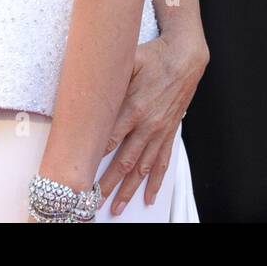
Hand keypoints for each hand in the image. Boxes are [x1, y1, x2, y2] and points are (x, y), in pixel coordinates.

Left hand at [97, 32, 207, 217]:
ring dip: (128, 189)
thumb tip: (85, 81)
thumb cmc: (154, 57)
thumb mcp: (128, 61)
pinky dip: (155, 182)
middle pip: (123, 161)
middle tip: (91, 201)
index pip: (109, 140)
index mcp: (133, 107)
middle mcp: (147, 125)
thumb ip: (108, 77)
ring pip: (142, 168)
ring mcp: (159, 132)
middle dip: (106, 184)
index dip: (93, 158)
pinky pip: (162, 163)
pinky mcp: (169, 134)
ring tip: (116, 208)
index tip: (81, 173)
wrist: (185, 59)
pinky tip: (149, 197)